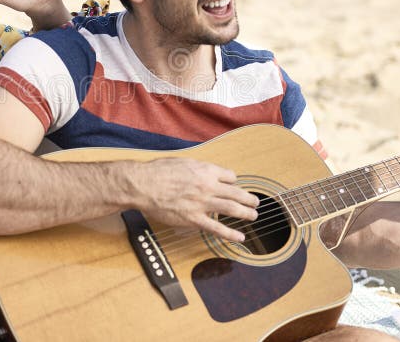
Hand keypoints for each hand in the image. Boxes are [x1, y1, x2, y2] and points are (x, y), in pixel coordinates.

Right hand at [127, 158, 258, 242]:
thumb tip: (204, 171)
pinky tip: (240, 238)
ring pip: (232, 209)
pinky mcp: (194, 219)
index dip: (234, 182)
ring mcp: (202, 204)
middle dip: (249, 198)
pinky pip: (217, 228)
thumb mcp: (182, 162)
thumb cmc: (158, 171)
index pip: (230, 176)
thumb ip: (197, 168)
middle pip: (237, 193)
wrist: (144, 185)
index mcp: (206, 171)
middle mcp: (208, 186)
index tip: (234, 187)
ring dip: (246, 213)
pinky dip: (231, 234)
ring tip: (254, 216)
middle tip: (256, 202)